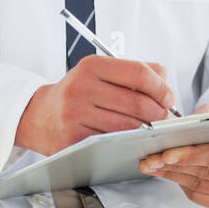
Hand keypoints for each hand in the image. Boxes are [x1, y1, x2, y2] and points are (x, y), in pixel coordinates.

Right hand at [14, 55, 175, 156]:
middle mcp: (82, 87)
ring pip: (128, 126)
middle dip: (158, 112)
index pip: (138, 72)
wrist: (40, 115)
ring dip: (146, 129)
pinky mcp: (74, 139)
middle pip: (137, 102)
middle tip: (164, 116)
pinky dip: (128, 141)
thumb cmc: (78, 92)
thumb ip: (133, 71)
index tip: (168, 96)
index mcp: (92, 66)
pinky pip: (113, 141)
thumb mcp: (100, 71)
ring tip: (150, 127)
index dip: (160, 87)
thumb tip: (164, 80)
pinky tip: (131, 137)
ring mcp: (76, 114)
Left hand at [138, 103, 208, 207]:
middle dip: (174, 165)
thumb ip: (205, 119)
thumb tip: (181, 128)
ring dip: (172, 174)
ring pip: (199, 185)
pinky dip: (180, 183)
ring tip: (153, 164)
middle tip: (151, 158)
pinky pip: (199, 195)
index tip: (167, 154)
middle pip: (205, 172)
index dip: (190, 156)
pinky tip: (167, 172)